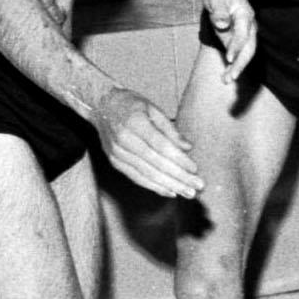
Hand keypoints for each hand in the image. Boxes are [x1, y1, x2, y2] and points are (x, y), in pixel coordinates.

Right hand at [96, 86, 203, 201]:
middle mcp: (123, 139)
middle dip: (178, 177)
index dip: (178, 159)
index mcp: (134, 122)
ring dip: (170, 185)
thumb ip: (170, 129)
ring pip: (146, 173)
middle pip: (155, 163)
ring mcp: (117, 152)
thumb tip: (187, 147)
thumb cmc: (131, 105)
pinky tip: (170, 191)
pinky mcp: (115, 161)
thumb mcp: (153, 108)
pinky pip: (136, 177)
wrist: (101, 106)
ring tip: (188, 193)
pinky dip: (154, 186)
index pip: (160, 145)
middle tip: (198, 186)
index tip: (195, 169)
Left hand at [199, 0, 256, 81]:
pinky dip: (233, 67)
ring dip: (237, 69)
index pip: (243, 34)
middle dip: (241, 64)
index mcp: (246, 16)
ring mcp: (246, 36)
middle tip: (233, 77)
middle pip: (249, 48)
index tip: (229, 58)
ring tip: (226, 81)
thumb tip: (222, 25)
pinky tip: (225, 77)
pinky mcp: (238, 42)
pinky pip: (238, 56)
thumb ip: (220, 12)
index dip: (237, 46)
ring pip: (245, 55)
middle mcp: (249, 28)